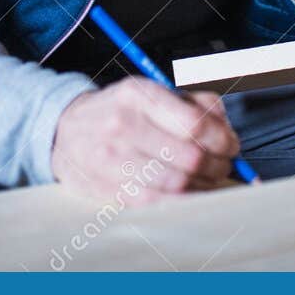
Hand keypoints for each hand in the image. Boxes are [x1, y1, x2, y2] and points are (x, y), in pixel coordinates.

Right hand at [51, 77, 240, 205]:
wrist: (63, 131)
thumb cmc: (117, 111)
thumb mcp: (151, 91)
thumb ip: (194, 103)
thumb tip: (226, 130)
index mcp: (137, 95)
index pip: (194, 123)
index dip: (222, 139)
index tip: (231, 145)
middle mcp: (122, 126)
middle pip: (189, 158)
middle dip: (217, 165)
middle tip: (224, 165)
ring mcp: (112, 160)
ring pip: (175, 184)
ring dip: (203, 186)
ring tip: (207, 178)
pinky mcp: (107, 188)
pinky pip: (155, 203)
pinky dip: (180, 201)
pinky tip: (188, 192)